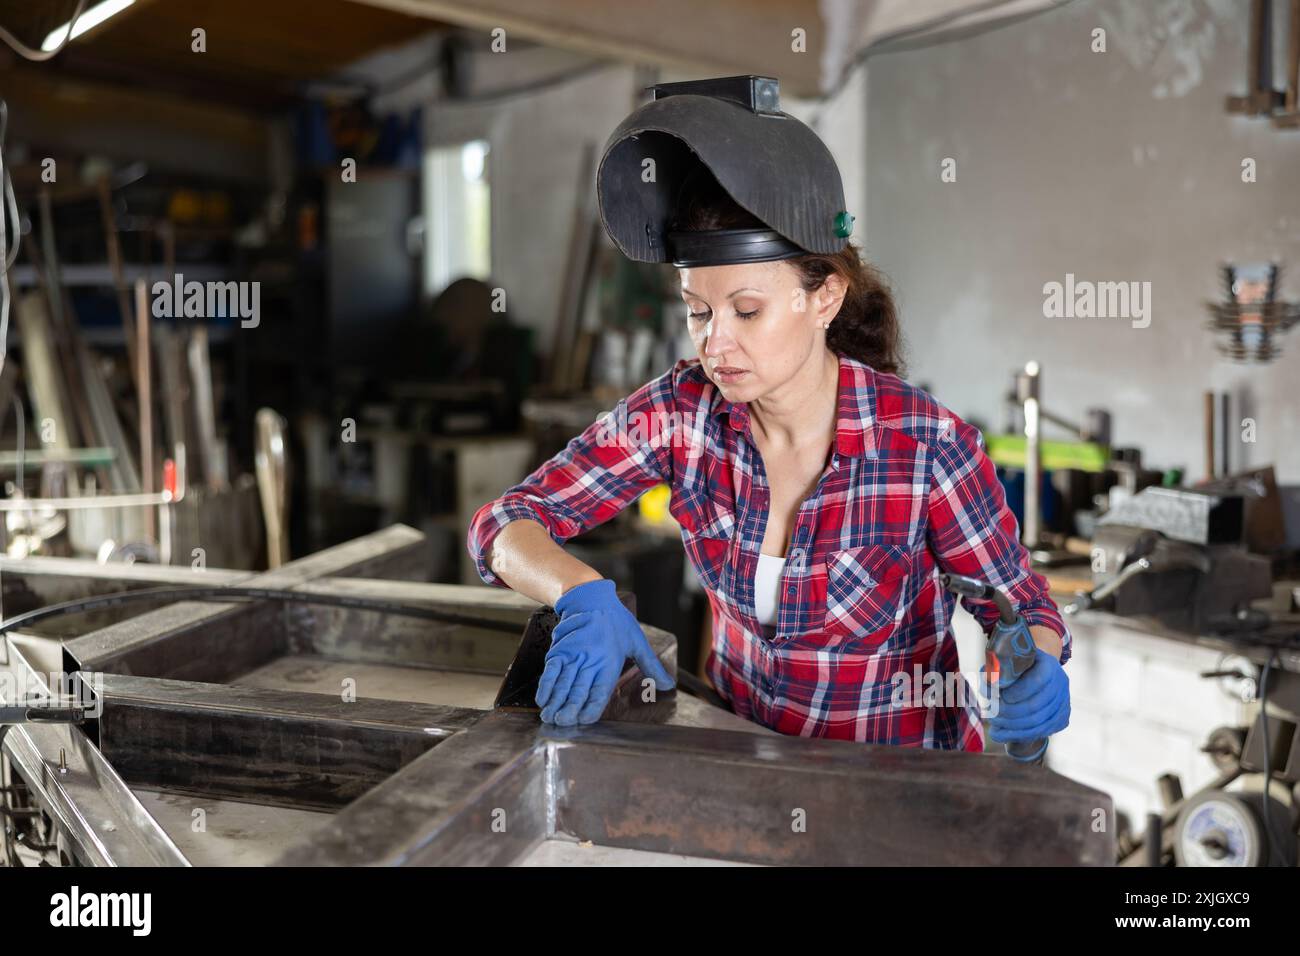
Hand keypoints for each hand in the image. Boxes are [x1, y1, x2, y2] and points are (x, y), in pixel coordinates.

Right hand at [536, 579, 675, 725]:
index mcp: (610, 662)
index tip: (583, 720)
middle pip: (578, 691)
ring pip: (563, 683)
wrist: (592, 598)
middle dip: (568, 710)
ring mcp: (573, 654)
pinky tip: (542, 699)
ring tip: (550, 717)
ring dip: (555, 702)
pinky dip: (545, 685)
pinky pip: (551, 670)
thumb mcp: (638, 641)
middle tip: (561, 724)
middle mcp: (591, 660)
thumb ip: (651, 666)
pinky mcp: (560, 648)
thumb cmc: (617, 621)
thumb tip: (669, 684)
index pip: (600, 692)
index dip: (591, 708)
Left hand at [986, 648, 1069, 742]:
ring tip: (993, 724)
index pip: (1036, 681)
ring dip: (1012, 726)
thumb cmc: (1021, 665)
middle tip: (991, 714)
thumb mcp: (1012, 659)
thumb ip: (999, 667)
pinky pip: (1041, 731)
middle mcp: (1060, 684)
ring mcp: (1063, 702)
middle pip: (1036, 705)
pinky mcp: (1062, 718)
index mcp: (1049, 665)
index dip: (1017, 692)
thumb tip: (986, 680)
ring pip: (1038, 722)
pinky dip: (1018, 735)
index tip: (1001, 696)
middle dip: (1010, 713)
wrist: (1042, 672)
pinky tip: (1000, 734)